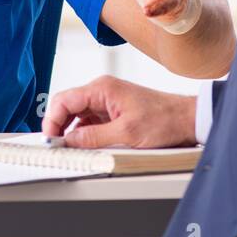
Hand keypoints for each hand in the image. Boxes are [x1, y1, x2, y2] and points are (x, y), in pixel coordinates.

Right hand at [42, 75, 197, 148]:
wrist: (186, 119)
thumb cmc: (163, 120)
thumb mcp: (126, 134)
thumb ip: (93, 138)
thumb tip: (69, 141)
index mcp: (102, 89)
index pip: (64, 100)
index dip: (52, 120)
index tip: (51, 139)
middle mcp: (102, 90)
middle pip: (68, 106)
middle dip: (59, 126)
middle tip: (57, 146)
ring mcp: (107, 100)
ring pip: (78, 114)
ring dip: (71, 131)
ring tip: (69, 148)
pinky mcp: (113, 110)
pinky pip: (90, 120)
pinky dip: (84, 133)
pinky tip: (84, 145)